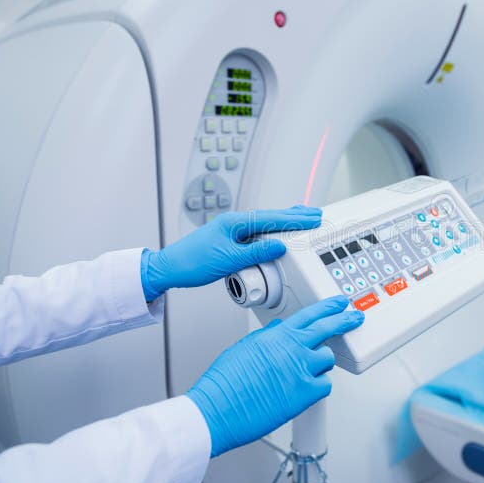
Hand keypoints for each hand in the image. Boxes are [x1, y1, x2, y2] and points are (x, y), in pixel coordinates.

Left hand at [141, 206, 321, 300]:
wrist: (169, 268)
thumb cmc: (192, 263)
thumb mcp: (229, 260)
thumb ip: (256, 252)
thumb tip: (279, 246)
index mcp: (235, 222)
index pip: (272, 219)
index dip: (294, 219)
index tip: (312, 217)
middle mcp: (234, 222)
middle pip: (271, 217)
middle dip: (294, 215)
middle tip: (314, 213)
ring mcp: (231, 230)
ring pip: (265, 223)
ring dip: (285, 222)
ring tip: (302, 218)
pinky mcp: (229, 239)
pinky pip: (257, 232)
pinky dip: (272, 230)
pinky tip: (278, 233)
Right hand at [186, 296, 363, 456]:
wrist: (219, 407)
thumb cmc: (225, 381)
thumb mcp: (245, 346)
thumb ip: (267, 336)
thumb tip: (280, 329)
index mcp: (277, 334)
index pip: (310, 314)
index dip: (328, 307)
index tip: (339, 304)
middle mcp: (293, 347)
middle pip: (329, 328)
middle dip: (345, 321)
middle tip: (354, 318)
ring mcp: (302, 369)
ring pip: (327, 359)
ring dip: (321, 362)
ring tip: (307, 370)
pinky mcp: (306, 392)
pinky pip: (325, 385)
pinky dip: (318, 386)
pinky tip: (305, 389)